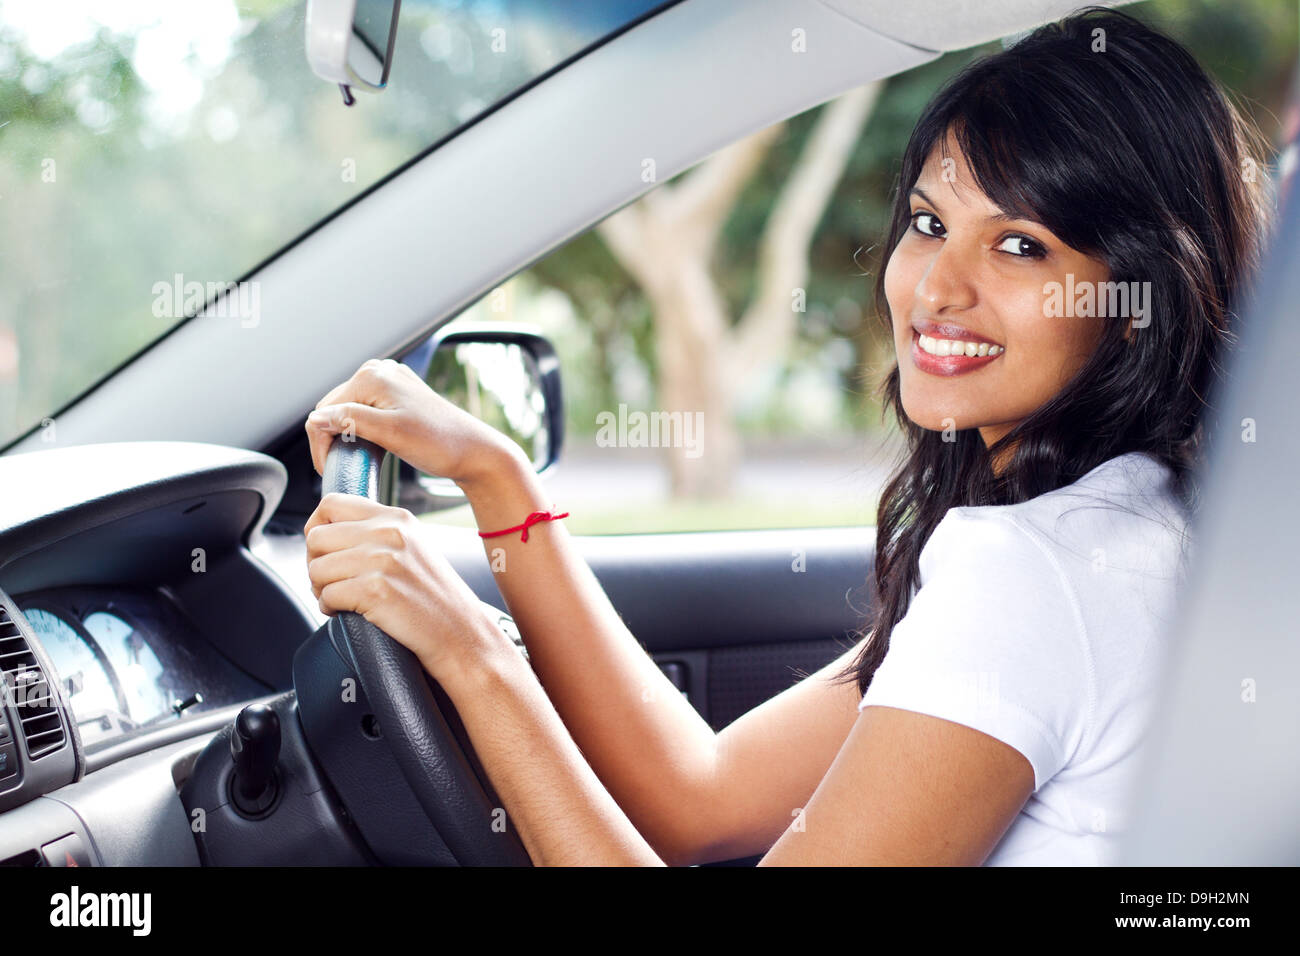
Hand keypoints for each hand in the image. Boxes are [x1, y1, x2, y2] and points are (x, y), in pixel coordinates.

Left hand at [304, 492, 506, 682]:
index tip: (323, 550)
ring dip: (321, 589)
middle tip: (331, 581)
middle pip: (316, 537)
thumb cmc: (435, 598)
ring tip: (343, 599)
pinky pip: (326, 595)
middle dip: (316, 563)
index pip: (332, 503)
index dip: (316, 527)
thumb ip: (376, 532)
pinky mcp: (376, 591)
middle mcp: (389, 533)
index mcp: (396, 518)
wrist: (462, 634)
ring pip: (316, 568)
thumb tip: (326, 531)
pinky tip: (348, 613)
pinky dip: (329, 608)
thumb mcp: (412, 548)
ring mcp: (383, 560)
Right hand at [305, 358, 523, 488]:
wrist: (474, 451)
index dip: (321, 444)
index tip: (329, 471)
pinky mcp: (398, 394)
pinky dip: (360, 429)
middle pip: (333, 407)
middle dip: (331, 438)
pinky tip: (368, 447)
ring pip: (347, 410)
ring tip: (355, 460)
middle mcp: (379, 370)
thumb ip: (351, 420)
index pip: (324, 410)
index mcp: (372, 376)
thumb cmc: (439, 443)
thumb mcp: (390, 433)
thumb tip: (316, 418)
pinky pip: (365, 410)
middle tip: (342, 468)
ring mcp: (390, 380)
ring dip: (344, 435)